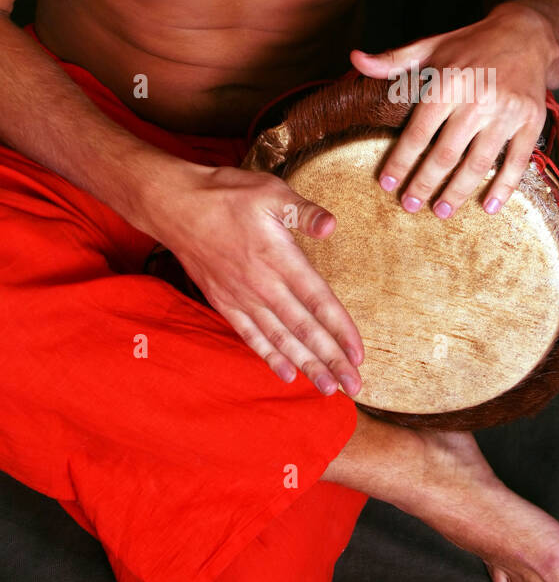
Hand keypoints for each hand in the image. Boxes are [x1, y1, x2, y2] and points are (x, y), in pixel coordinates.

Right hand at [148, 163, 363, 396]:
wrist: (176, 206)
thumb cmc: (227, 195)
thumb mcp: (271, 192)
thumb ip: (303, 212)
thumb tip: (331, 225)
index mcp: (280, 259)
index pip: (318, 301)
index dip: (340, 330)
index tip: (358, 354)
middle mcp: (263, 285)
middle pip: (304, 330)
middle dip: (330, 360)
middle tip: (354, 386)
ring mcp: (242, 298)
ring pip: (280, 339)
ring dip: (306, 365)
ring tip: (327, 388)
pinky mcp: (225, 302)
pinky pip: (251, 336)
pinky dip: (269, 356)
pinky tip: (286, 374)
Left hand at [351, 5, 554, 219]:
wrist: (526, 33)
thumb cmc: (472, 43)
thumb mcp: (431, 46)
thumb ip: (393, 60)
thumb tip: (354, 59)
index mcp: (449, 82)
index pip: (418, 132)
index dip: (401, 161)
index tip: (387, 184)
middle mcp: (478, 99)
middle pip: (446, 154)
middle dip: (425, 184)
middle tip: (410, 205)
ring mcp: (507, 112)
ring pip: (478, 163)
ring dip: (458, 192)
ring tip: (442, 211)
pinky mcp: (531, 121)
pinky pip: (516, 161)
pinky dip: (504, 187)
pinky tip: (490, 207)